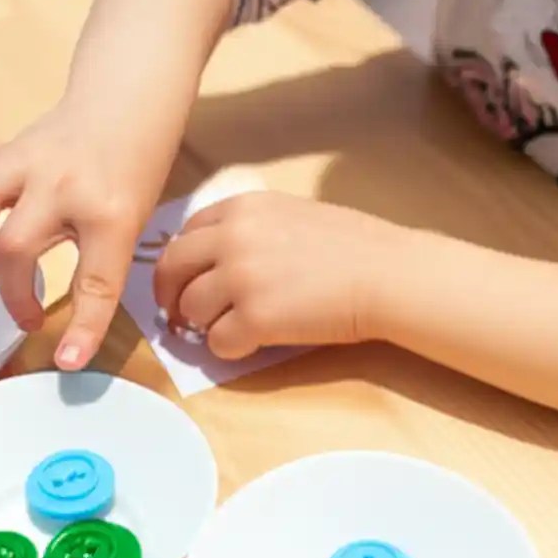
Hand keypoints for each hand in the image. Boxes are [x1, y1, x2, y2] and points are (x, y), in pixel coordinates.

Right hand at [0, 103, 157, 370]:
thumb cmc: (137, 170)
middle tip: (31, 317)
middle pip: (19, 250)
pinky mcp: (6, 151)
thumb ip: (101, 261)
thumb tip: (71, 321)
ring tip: (0, 275)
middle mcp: (68, 188)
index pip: (96, 282)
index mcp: (114, 214)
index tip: (66, 360)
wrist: (125, 101)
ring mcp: (32, 164)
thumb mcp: (136, 221)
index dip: (81, 328)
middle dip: (16, 296)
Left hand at [152, 192, 410, 359]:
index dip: (181, 262)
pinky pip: (218, 343)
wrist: (387, 274)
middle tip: (180, 317)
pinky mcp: (253, 318)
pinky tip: (253, 345)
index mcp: (242, 208)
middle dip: (171, 296)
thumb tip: (221, 261)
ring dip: (206, 325)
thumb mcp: (294, 215)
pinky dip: (230, 349)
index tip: (186, 280)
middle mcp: (232, 238)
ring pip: (191, 310)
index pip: (185, 233)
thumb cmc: (355, 246)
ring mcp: (240, 278)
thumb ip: (253, 229)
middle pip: (172, 269)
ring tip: (233, 329)